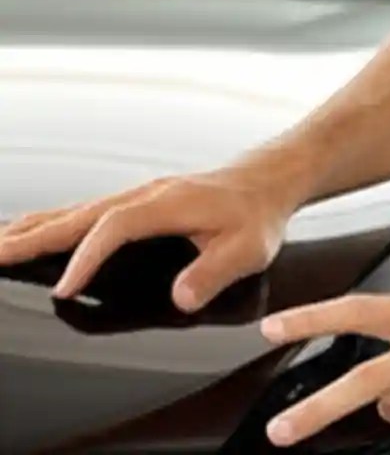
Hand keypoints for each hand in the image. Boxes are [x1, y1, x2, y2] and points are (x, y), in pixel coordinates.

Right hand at [0, 159, 301, 311]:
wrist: (267, 182)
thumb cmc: (257, 215)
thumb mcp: (249, 249)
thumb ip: (214, 273)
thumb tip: (182, 297)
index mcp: (166, 204)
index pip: (114, 230)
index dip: (87, 259)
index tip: (65, 288)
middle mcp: (145, 195)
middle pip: (78, 215)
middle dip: (32, 235)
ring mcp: (138, 196)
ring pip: (75, 211)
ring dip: (33, 227)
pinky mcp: (138, 203)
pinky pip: (86, 212)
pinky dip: (53, 222)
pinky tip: (34, 232)